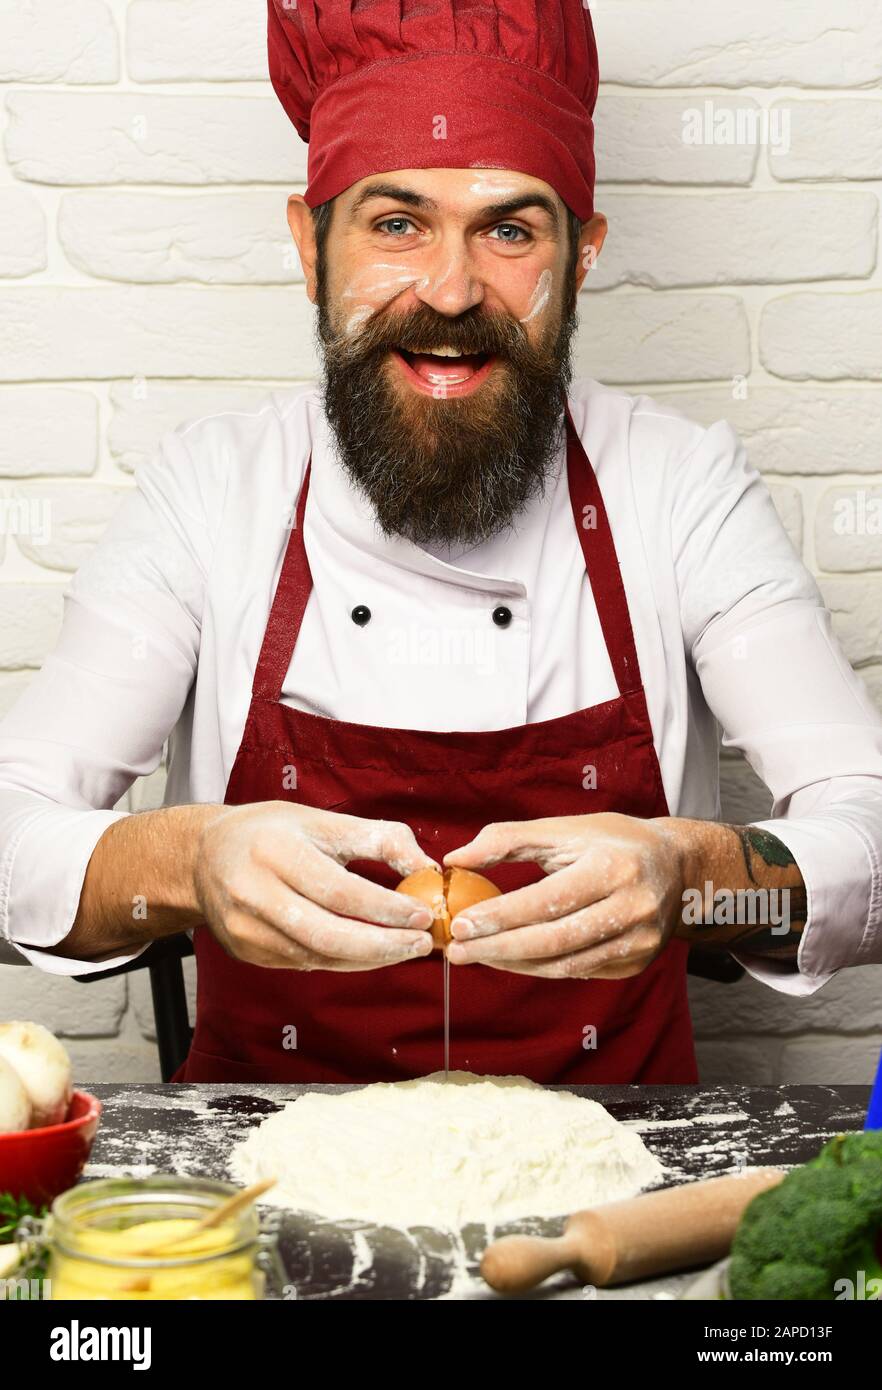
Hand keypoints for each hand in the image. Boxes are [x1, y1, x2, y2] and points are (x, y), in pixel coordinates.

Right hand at [193, 801, 437, 970]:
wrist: (203, 857)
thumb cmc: (271, 833)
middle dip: (384, 945)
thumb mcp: (323, 821)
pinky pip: (306, 963)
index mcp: (274, 851)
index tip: (422, 915)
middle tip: (422, 943)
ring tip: (405, 948)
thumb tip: (427, 867)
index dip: (385, 908)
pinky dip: (345, 961)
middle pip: (329, 934)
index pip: (340, 891)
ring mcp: (246, 929)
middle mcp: (254, 894)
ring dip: (370, 958)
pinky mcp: (247, 952)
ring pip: (319, 957)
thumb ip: (379, 839)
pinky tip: (372, 952)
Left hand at [442, 813, 687, 978]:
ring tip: (476, 956)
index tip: (460, 924)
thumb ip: (507, 839)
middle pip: (553, 941)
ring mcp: (639, 942)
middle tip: (457, 950)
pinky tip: (511, 959)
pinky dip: (540, 968)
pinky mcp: (637, 964)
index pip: (546, 901)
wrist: (677, 867)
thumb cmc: (613, 842)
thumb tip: (455, 859)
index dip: (500, 916)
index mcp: (613, 867)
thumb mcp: (564, 828)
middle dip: (498, 948)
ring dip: (513, 964)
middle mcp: (632, 908)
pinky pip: (578, 972)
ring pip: (563, 965)